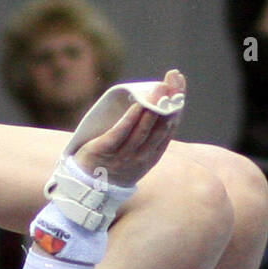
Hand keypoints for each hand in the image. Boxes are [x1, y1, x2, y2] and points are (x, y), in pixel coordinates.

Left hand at [74, 70, 184, 187]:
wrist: (88, 189)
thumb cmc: (112, 166)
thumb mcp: (135, 156)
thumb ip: (145, 136)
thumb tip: (152, 104)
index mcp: (152, 155)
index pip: (169, 127)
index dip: (176, 104)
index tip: (179, 82)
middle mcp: (142, 156)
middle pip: (161, 126)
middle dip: (169, 101)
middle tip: (173, 79)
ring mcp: (124, 155)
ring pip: (143, 130)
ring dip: (153, 108)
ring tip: (159, 89)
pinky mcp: (106, 151)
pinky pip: (121, 132)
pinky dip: (131, 118)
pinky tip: (138, 104)